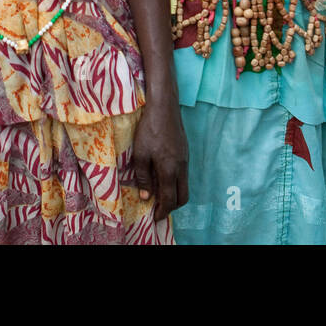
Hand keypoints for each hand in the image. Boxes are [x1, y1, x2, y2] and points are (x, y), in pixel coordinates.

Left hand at [131, 95, 187, 220]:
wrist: (165, 107)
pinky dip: (175, 183)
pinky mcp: (185, 152)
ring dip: (174, 194)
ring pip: (185, 186)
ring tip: (159, 194)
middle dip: (171, 207)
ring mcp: (185, 159)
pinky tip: (163, 177)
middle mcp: (181, 167)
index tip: (155, 218)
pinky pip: (183, 175)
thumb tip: (147, 197)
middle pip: (182, 197)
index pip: (169, 199)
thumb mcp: (140, 154)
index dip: (162, 211)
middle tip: (159, 209)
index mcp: (169, 169)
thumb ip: (143, 177)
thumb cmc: (149, 129)